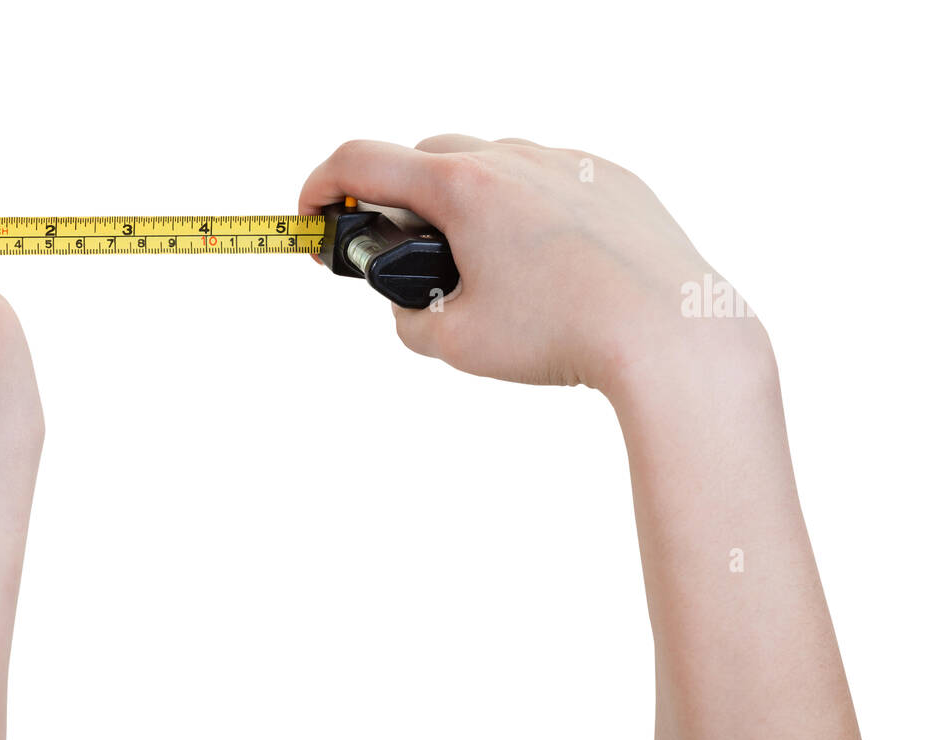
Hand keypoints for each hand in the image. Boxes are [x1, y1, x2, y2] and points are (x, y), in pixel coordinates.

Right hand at [299, 135, 767, 398]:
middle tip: (401, 253)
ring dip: (464, 203)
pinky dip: (523, 209)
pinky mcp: (610, 177)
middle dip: (398, 200)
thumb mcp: (455, 343)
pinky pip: (547, 179)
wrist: (668, 334)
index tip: (312, 213)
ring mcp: (566, 162)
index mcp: (463, 188)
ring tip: (480, 266)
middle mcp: (512, 158)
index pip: (361, 161)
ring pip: (490, 164)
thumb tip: (406, 303)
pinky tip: (540, 263)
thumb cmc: (563, 337)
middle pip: (425, 157)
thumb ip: (406, 317)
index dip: (319, 186)